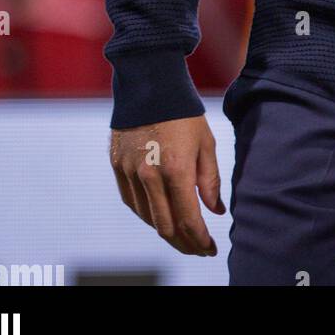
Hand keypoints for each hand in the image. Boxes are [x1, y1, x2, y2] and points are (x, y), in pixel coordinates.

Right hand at [109, 115, 225, 255]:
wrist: (150, 86)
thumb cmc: (184, 113)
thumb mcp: (206, 143)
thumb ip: (210, 180)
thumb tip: (216, 211)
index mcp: (177, 169)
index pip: (189, 220)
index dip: (201, 241)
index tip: (211, 249)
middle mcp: (150, 176)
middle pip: (166, 227)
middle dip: (184, 243)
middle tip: (198, 248)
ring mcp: (131, 173)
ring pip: (148, 219)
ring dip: (166, 232)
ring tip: (183, 236)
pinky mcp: (118, 168)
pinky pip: (132, 203)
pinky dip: (147, 215)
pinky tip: (161, 216)